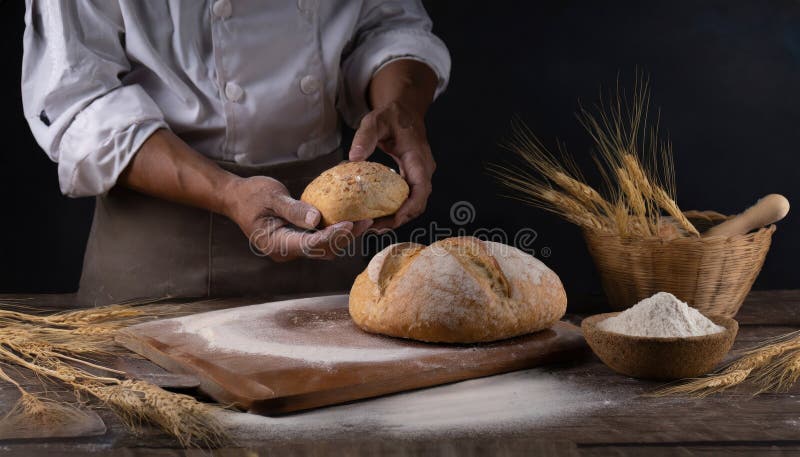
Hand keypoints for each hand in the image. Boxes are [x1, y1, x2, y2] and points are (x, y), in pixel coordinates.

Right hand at [223, 176, 372, 260]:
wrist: (237, 199)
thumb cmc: (251, 195)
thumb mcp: (271, 196)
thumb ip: (293, 208)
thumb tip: (317, 218)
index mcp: (276, 243)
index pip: (310, 244)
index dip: (332, 235)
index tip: (349, 223)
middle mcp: (286, 251)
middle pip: (322, 250)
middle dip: (345, 237)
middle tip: (366, 220)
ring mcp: (293, 249)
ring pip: (325, 248)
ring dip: (345, 236)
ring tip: (365, 220)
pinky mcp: (299, 242)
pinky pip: (321, 241)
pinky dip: (337, 232)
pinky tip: (351, 219)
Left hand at [349, 101, 435, 229]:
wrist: (405, 112)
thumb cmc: (390, 116)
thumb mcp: (374, 121)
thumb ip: (365, 137)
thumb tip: (353, 158)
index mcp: (418, 158)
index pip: (421, 189)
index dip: (410, 208)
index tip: (394, 220)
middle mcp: (423, 169)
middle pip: (419, 202)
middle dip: (400, 219)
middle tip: (376, 227)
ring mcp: (420, 175)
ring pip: (415, 204)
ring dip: (398, 217)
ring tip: (374, 225)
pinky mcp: (413, 178)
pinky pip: (409, 198)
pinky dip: (397, 209)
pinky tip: (378, 214)